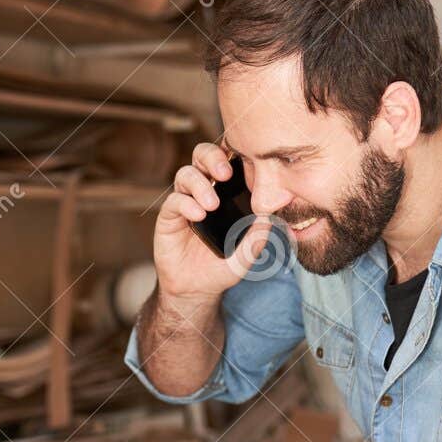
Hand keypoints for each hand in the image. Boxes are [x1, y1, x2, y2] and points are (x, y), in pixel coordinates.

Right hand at [153, 142, 271, 303]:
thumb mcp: (248, 252)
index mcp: (225, 191)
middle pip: (202, 156)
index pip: (227, 160)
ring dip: (200, 185)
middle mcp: (204, 190)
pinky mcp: (169, 216)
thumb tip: (271, 214)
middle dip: (213, 157)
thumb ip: (259, 234)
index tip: (245, 159)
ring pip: (186, 174)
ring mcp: (185, 201)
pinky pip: (174, 200)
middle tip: (225, 173)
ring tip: (212, 205)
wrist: (197, 289)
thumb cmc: (223, 265)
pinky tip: (198, 216)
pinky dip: (186, 204)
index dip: (232, 153)